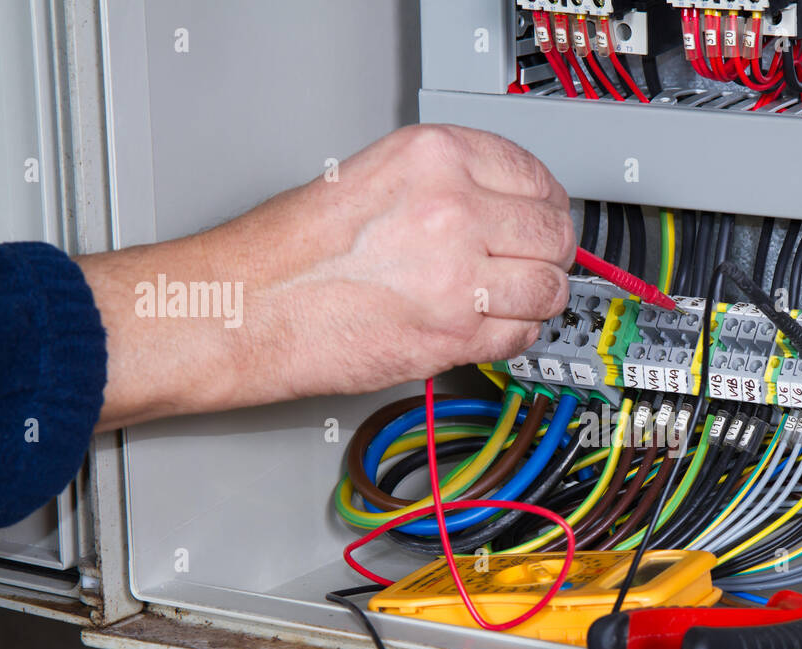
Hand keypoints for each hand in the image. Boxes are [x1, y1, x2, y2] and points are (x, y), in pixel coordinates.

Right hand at [80, 124, 574, 429]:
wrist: (248, 308)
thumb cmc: (289, 249)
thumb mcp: (371, 176)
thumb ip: (443, 185)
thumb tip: (503, 208)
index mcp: (434, 158)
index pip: (534, 175)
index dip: (547, 204)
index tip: (546, 217)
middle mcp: (453, 210)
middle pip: (553, 233)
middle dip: (551, 253)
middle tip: (537, 264)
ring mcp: (459, 276)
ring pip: (548, 289)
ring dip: (540, 299)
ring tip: (516, 301)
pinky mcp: (455, 334)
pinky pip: (521, 336)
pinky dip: (516, 337)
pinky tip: (493, 329)